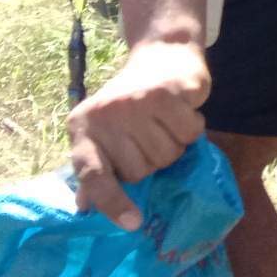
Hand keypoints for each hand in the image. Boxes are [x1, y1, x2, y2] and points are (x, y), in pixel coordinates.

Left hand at [67, 38, 208, 230]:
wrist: (163, 53)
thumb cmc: (132, 101)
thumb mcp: (105, 130)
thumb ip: (96, 167)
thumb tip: (85, 208)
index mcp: (82, 127)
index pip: (92, 174)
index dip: (111, 201)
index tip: (133, 223)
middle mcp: (106, 114)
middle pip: (140, 171)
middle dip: (152, 161)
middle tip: (151, 134)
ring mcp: (137, 102)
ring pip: (168, 155)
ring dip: (175, 144)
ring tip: (166, 121)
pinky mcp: (168, 92)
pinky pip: (191, 134)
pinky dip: (193, 127)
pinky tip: (183, 109)